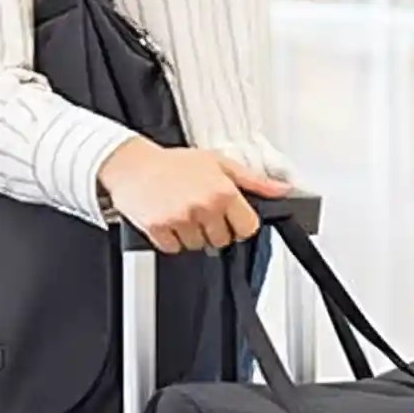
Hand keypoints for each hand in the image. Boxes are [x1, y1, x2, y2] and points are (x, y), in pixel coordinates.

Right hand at [99, 137, 291, 253]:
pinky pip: (174, 249)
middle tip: (200, 210)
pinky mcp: (159, 229)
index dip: (239, 224)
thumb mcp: (219, 163)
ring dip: (191, 234)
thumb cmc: (174, 163)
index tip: (229, 217)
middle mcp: (204, 206)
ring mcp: (181, 219)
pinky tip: (168, 218)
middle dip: (213, 229)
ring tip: (181, 211)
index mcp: (223, 191)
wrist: (132, 165)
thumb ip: (254, 180)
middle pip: (222, 241)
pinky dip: (171, 239)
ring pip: (198, 246)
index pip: (247, 228)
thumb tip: (282, 190)